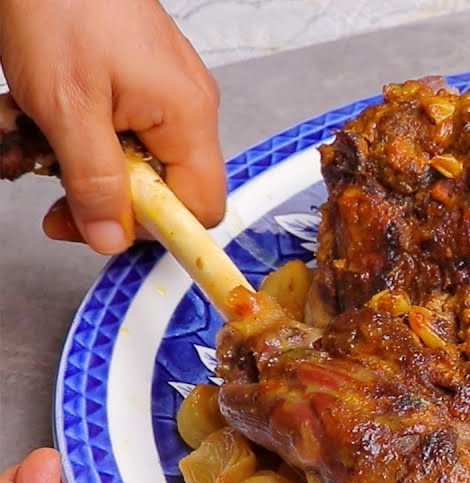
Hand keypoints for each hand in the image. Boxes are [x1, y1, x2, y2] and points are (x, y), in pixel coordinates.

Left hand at [0, 0, 224, 252]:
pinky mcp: (142, 78)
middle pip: (164, 189)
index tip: (103, 234)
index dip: (152, 230)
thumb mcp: (66, 109)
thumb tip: (112, 240)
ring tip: (36, 137)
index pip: (199, 208)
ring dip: (82, 162)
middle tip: (54, 198)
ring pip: (136, 159)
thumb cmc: (61, 6)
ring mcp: (167, 91)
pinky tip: (46, 114)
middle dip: (104, 196)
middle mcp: (189, 107)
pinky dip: (82, 132)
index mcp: (188, 117)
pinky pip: (122, 128)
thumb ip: (94, 182)